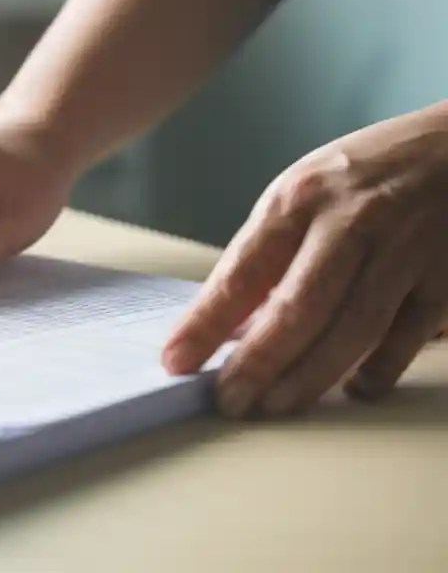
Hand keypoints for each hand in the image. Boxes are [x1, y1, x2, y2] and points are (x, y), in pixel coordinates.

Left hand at [164, 101, 447, 416]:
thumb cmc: (369, 175)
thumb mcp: (306, 193)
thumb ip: (272, 255)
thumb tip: (232, 327)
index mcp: (300, 198)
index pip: (241, 270)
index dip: (206, 322)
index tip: (176, 360)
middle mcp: (352, 221)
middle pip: (299, 307)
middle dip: (258, 363)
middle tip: (229, 401)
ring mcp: (405, 250)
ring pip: (353, 328)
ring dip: (310, 377)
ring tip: (275, 406)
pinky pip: (407, 336)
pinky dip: (378, 370)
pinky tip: (353, 391)